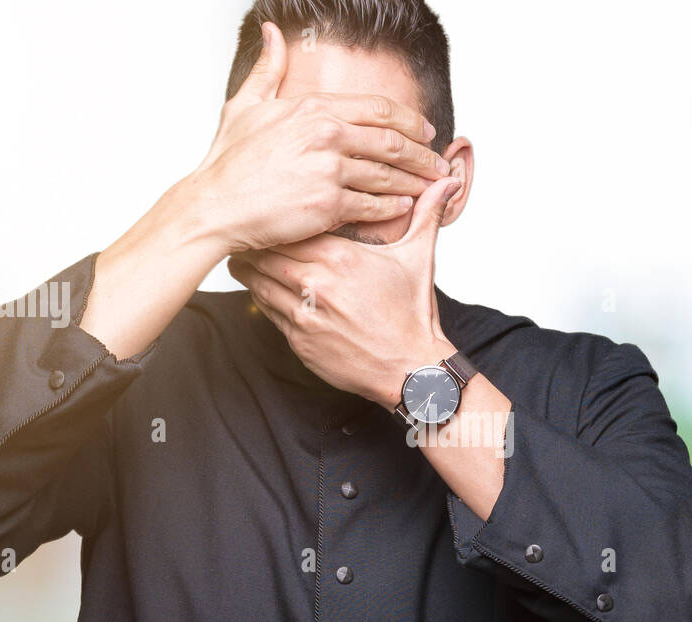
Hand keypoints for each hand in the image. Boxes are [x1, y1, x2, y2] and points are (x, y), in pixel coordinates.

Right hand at [187, 21, 448, 254]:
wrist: (214, 205)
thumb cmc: (227, 163)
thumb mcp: (246, 106)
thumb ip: (269, 69)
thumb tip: (272, 33)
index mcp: (312, 108)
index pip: (377, 108)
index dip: (408, 119)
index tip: (424, 130)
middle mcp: (326, 134)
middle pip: (392, 140)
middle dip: (421, 153)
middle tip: (438, 161)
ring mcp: (329, 170)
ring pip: (388, 174)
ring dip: (414, 180)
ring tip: (430, 186)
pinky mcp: (328, 205)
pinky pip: (373, 205)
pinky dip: (394, 207)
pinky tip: (405, 207)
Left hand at [229, 175, 463, 407]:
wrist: (410, 370)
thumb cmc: (412, 315)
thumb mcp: (418, 259)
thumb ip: (426, 216)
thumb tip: (446, 182)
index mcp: (341, 257)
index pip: (290, 227)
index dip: (275, 219)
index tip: (269, 212)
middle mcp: (317, 284)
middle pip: (264, 253)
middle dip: (253, 243)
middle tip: (246, 231)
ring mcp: (304, 314)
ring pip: (257, 283)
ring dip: (250, 270)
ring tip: (244, 256)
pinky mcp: (299, 340)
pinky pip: (266, 312)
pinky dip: (262, 297)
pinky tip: (264, 287)